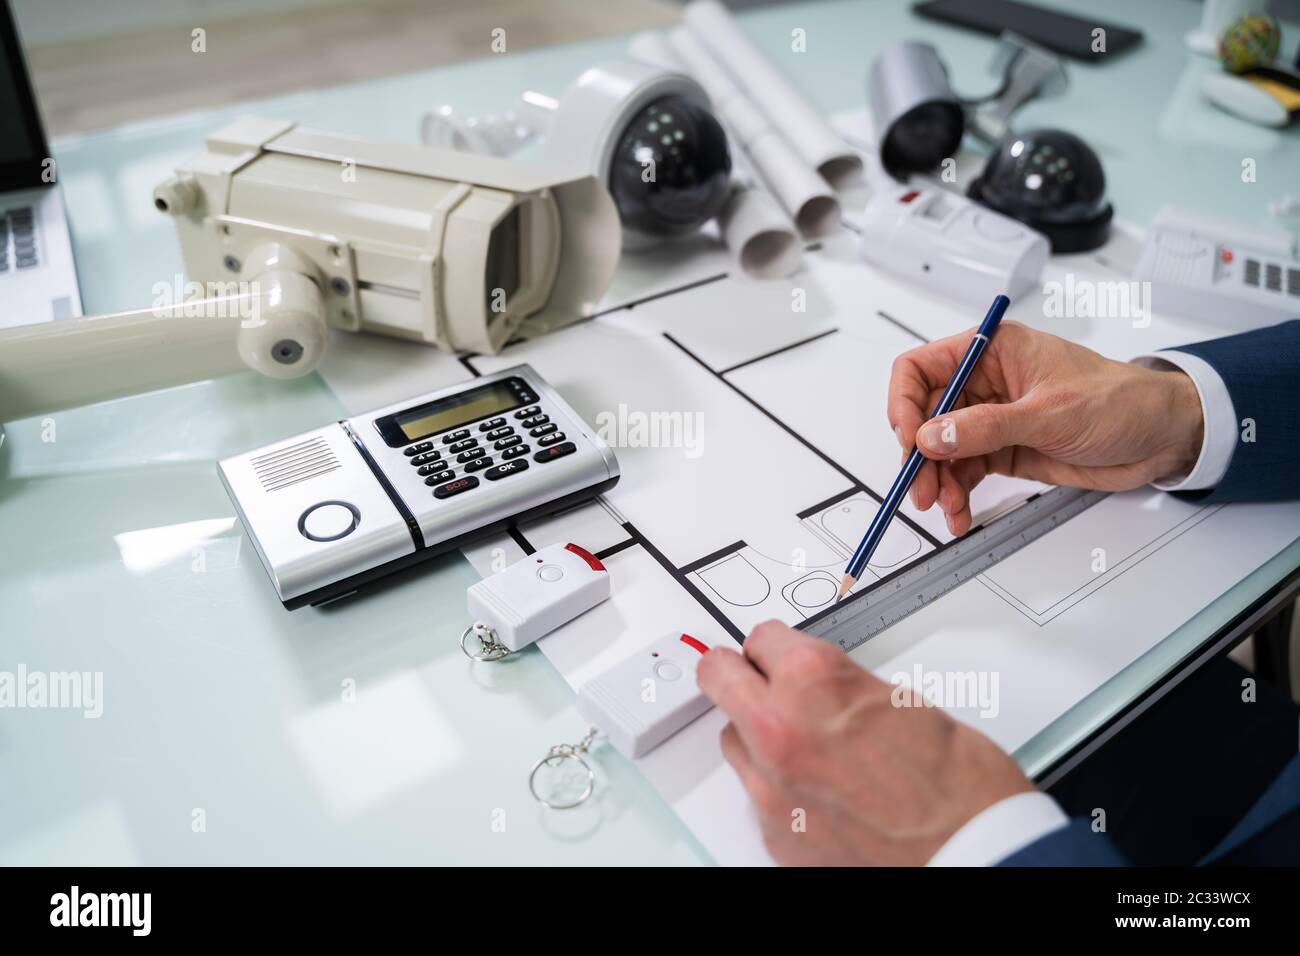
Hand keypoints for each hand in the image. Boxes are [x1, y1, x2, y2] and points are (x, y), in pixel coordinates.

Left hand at [696, 621, 1034, 865]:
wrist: (973, 853)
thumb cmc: (957, 784)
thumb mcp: (900, 700)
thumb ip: (842, 686)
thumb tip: (819, 686)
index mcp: (812, 681)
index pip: (760, 638)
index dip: (776, 647)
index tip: (780, 653)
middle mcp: (778, 729)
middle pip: (718, 676)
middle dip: (738, 673)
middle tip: (755, 677)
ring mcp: (769, 785)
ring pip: (733, 739)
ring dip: (758, 734)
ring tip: (806, 745)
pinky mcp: (772, 831)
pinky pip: (757, 792)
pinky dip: (780, 786)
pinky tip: (821, 790)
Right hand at [887, 321, 1204, 535]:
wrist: (1163, 437)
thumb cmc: (1121, 402)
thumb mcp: (1051, 413)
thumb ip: (987, 427)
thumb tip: (932, 437)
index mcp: (993, 352)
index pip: (922, 367)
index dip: (905, 401)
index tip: (909, 438)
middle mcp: (986, 383)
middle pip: (924, 415)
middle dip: (919, 454)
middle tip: (922, 487)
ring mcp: (992, 419)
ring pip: (940, 450)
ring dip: (937, 481)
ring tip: (944, 507)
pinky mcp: (1003, 450)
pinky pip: (964, 472)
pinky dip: (957, 495)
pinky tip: (959, 513)